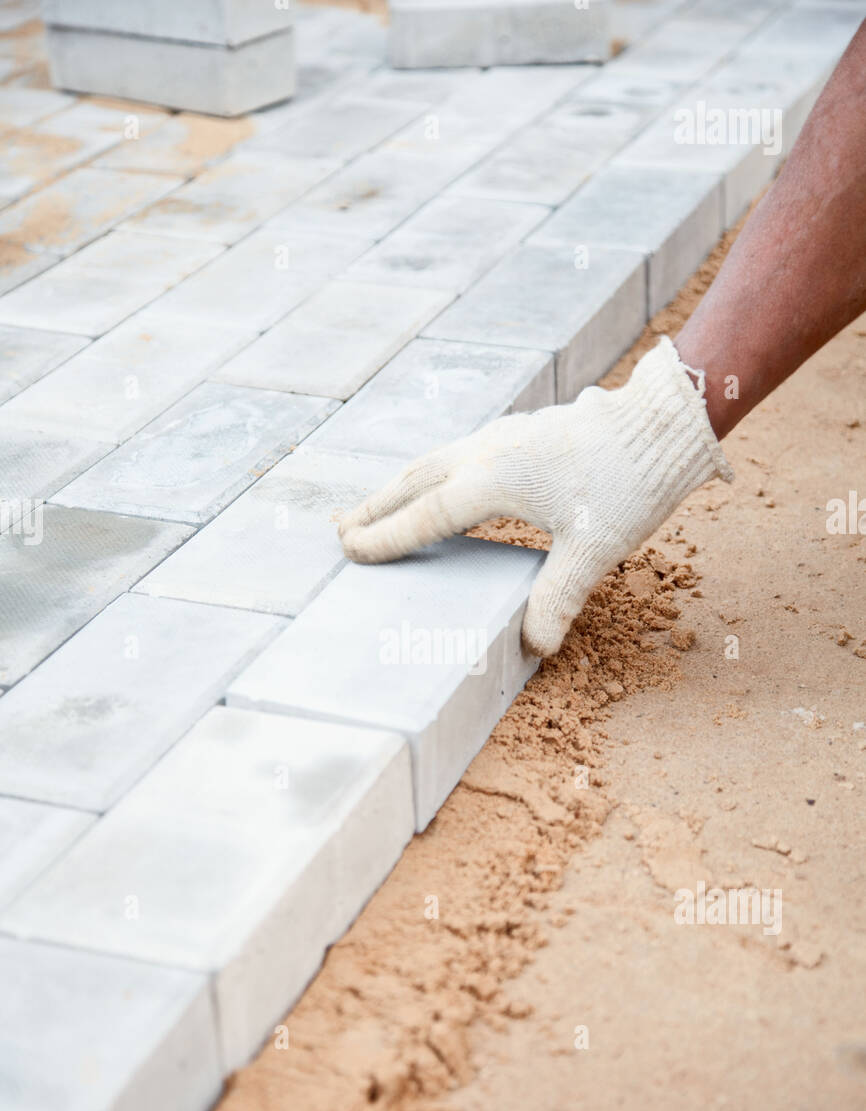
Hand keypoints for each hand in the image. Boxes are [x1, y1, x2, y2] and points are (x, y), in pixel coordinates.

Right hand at [339, 336, 731, 656]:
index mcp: (494, 481)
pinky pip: (456, 454)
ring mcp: (502, 437)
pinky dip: (431, 474)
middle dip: (375, 507)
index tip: (352, 552)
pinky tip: (438, 487)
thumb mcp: (595, 549)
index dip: (387, 537)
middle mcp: (487, 453)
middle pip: (414, 482)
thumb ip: (558, 597)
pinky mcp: (519, 433)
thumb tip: (534, 645)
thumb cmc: (628, 482)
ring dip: (399, 487)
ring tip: (373, 507)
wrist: (662, 424)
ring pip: (433, 463)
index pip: (426, 517)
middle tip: (339, 531)